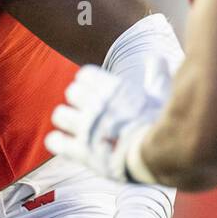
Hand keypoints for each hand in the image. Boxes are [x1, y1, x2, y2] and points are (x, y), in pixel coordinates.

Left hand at [45, 61, 167, 181]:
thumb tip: (156, 58)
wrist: (158, 159)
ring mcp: (85, 128)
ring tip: (80, 130)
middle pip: (72, 92)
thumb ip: (156, 77)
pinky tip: (70, 146)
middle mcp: (94, 104)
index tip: (98, 94)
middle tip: (91, 114)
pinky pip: (54, 141)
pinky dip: (59, 143)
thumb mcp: (161, 97)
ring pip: (59, 115)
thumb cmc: (162, 126)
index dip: (89, 84)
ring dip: (68, 122)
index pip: (84, 75)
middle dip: (79, 102)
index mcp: (112, 89)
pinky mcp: (79, 151)